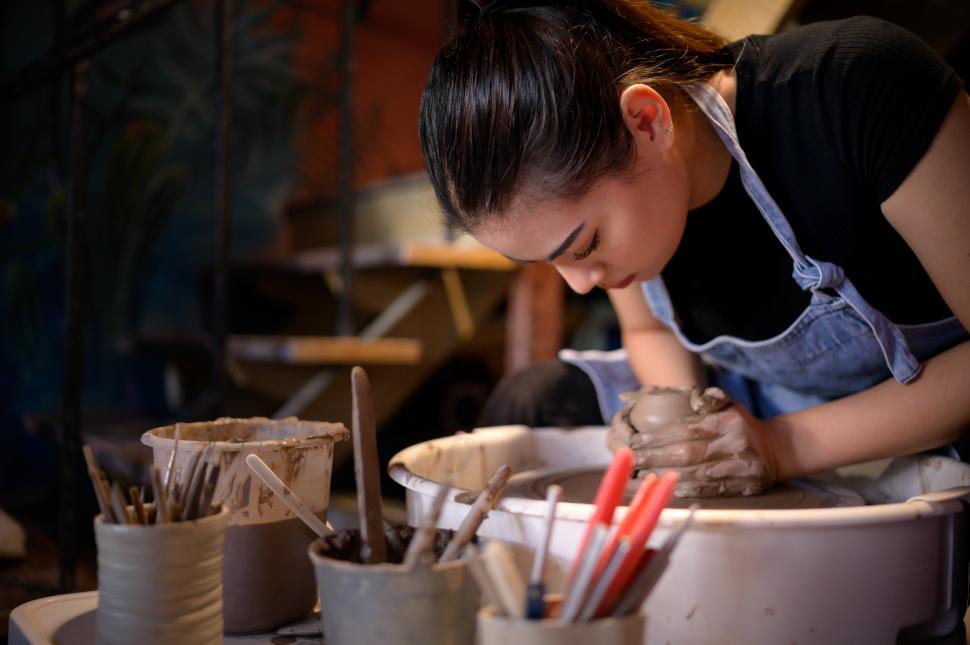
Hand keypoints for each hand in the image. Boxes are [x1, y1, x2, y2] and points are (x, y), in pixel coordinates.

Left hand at [607, 389, 778, 496]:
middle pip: (688, 453)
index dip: (658, 436)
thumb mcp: (730, 404)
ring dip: (668, 476)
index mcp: (727, 421)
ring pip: (698, 473)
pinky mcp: (746, 485)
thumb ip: (711, 398)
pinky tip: (671, 489)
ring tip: (644, 476)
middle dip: (656, 458)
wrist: (777, 450)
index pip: (686, 429)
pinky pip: (714, 490)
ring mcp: (741, 466)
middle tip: (633, 461)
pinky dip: (691, 490)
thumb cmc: (741, 425)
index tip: (636, 441)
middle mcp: (734, 443)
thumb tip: (695, 399)